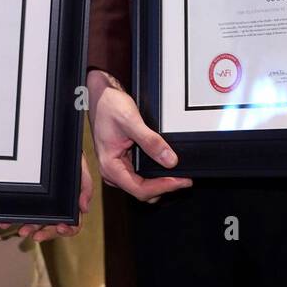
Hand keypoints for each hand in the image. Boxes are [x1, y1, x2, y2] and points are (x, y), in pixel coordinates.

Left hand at [0, 154, 93, 242]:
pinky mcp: (29, 200)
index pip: (73, 224)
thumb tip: (84, 208)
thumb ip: (86, 187)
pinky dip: (13, 219)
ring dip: (29, 228)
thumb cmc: (69, 159)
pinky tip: (6, 222)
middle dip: (44, 233)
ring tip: (21, 230)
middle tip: (34, 234)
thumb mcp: (81, 169)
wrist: (56, 144)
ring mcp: (43, 206)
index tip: (60, 228)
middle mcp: (57, 208)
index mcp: (71, 205)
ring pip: (36, 223)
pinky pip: (22, 213)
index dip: (66, 230)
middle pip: (52, 227)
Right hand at [87, 69, 191, 202]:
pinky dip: (155, 175)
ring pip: (142, 186)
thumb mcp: (132, 121)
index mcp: (110, 166)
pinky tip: (166, 168)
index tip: (181, 181)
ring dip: (160, 183)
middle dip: (164, 187)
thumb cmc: (108, 106)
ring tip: (178, 176)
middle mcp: (112, 170)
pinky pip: (141, 175)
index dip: (163, 187)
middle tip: (184, 179)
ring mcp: (118, 167)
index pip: (140, 189)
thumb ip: (150, 141)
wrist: (102, 96)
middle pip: (142, 191)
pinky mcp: (124, 161)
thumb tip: (169, 160)